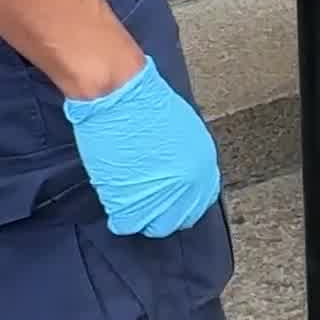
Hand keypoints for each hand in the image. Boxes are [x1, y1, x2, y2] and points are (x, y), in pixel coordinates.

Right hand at [62, 55, 222, 236]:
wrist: (119, 94)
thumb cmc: (144, 101)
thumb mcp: (181, 129)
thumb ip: (185, 156)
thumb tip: (176, 172)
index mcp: (205, 165)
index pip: (200, 201)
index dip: (181, 202)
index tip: (168, 200)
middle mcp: (190, 184)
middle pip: (179, 219)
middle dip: (162, 213)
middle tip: (144, 202)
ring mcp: (163, 195)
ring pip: (154, 225)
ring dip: (139, 214)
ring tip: (127, 197)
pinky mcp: (133, 202)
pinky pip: (128, 224)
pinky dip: (120, 216)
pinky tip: (115, 199)